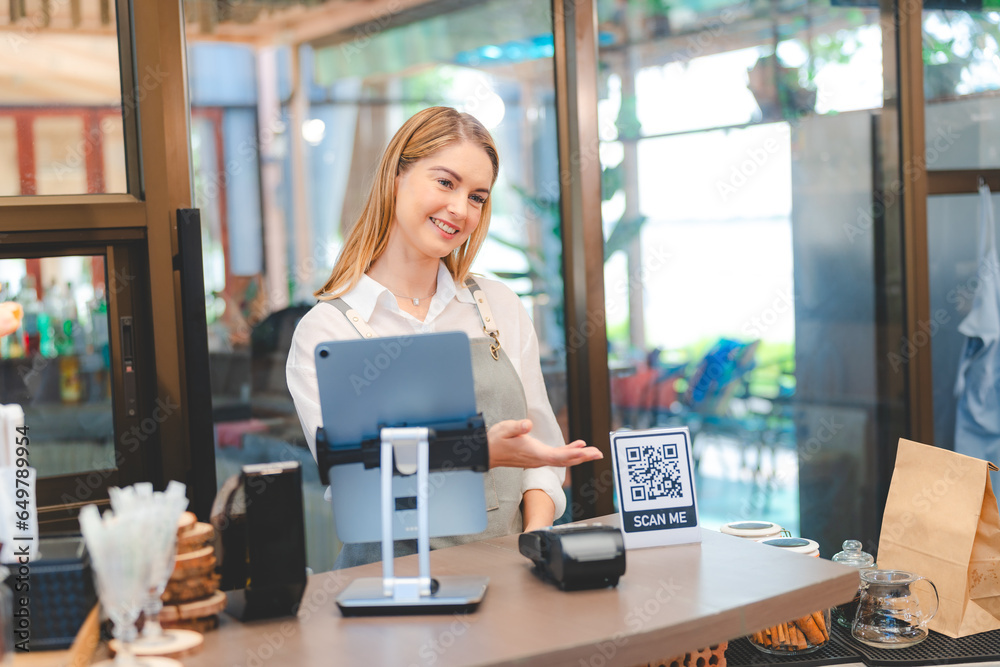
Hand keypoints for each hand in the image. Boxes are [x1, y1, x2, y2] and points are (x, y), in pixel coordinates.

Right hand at [487, 419, 602, 468]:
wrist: (485, 452)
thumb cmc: (495, 440)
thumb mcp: (504, 429)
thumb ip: (516, 427)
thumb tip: (527, 425)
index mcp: (533, 453)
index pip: (558, 456)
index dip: (573, 454)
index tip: (587, 452)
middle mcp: (538, 459)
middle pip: (565, 460)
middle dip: (583, 457)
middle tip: (600, 453)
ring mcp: (538, 459)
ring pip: (563, 459)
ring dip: (579, 456)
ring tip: (594, 451)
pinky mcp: (537, 456)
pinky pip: (557, 457)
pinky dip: (570, 453)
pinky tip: (578, 447)